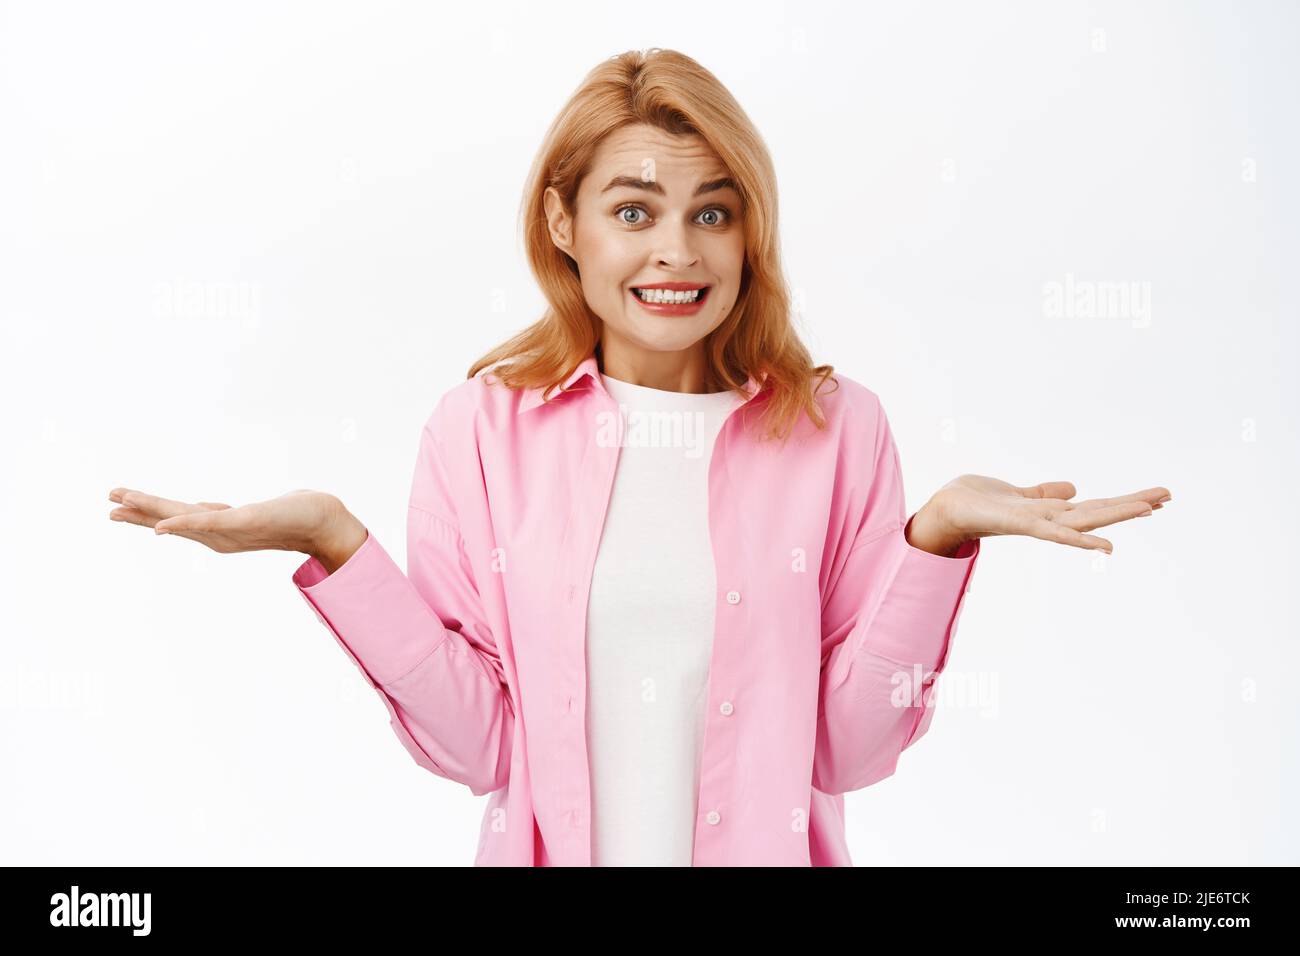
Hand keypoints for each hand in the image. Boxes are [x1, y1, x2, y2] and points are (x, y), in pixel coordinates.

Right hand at [107, 486, 366, 569]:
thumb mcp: (249, 513)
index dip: (147, 514)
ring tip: (121, 507)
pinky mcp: (244, 522)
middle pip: (171, 521)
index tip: (118, 505)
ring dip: (151, 514)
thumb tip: (201, 509)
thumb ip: (223, 515)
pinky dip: (186, 525)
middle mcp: (220, 534)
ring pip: (182, 520)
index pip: (176, 519)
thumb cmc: (290, 516)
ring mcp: (230, 530)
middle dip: (139, 514)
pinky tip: (165, 528)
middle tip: (106, 507)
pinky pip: (209, 524)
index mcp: (219, 529)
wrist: (322, 521)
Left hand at [909, 476, 1170, 555]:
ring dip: (1118, 514)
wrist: (945, 509)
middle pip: (1098, 512)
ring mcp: (1038, 524)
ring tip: (1151, 507)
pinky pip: (1056, 535)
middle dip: (1132, 505)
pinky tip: (1106, 547)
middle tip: (1169, 496)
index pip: (1094, 506)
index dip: (1123, 503)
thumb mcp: (1017, 493)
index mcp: (1050, 512)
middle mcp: (1049, 520)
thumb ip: (1044, 494)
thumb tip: (1073, 489)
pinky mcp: (1021, 524)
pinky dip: (1081, 542)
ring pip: (1086, 520)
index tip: (1155, 498)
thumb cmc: (977, 502)